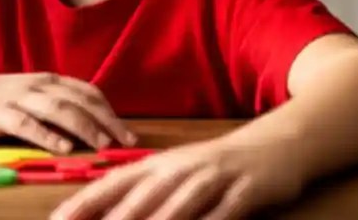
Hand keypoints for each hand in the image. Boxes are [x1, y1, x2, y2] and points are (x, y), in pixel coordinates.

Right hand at [0, 71, 134, 153]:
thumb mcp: (24, 97)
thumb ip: (51, 107)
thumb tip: (85, 127)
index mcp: (45, 80)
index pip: (87, 92)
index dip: (110, 112)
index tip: (129, 133)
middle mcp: (36, 85)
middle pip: (79, 101)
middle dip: (107, 122)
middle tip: (127, 143)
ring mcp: (16, 97)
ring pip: (58, 109)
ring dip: (85, 127)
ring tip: (103, 144)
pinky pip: (27, 123)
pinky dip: (47, 135)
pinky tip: (62, 147)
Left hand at [52, 138, 304, 219]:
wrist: (274, 145)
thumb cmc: (213, 166)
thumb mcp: (173, 174)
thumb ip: (140, 194)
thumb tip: (103, 212)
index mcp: (155, 166)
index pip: (111, 185)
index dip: (83, 203)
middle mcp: (178, 171)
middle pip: (140, 198)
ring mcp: (211, 179)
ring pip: (178, 206)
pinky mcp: (245, 192)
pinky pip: (224, 213)